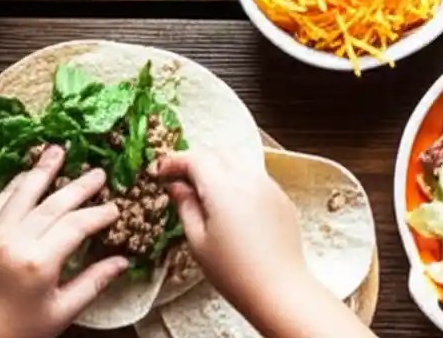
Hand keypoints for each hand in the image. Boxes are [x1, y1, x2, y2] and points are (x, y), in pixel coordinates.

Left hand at [0, 145, 126, 337]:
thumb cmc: (20, 331)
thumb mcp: (63, 311)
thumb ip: (93, 282)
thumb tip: (122, 262)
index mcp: (39, 262)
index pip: (76, 225)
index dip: (98, 214)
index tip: (114, 209)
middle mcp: (15, 243)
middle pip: (53, 204)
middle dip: (79, 186)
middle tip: (98, 173)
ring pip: (22, 194)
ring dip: (42, 171)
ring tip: (58, 151)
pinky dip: (14, 187)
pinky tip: (26, 176)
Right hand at [156, 149, 311, 310]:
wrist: (280, 290)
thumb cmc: (234, 272)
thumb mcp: (198, 241)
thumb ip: (185, 207)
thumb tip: (177, 186)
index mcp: (224, 188)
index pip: (195, 158)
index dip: (174, 160)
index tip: (160, 170)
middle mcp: (249, 179)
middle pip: (218, 153)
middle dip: (196, 160)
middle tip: (179, 179)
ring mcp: (269, 186)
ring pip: (238, 162)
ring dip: (218, 168)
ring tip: (204, 192)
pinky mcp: (281, 198)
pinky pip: (255, 177)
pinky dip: (238, 180)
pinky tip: (231, 205)